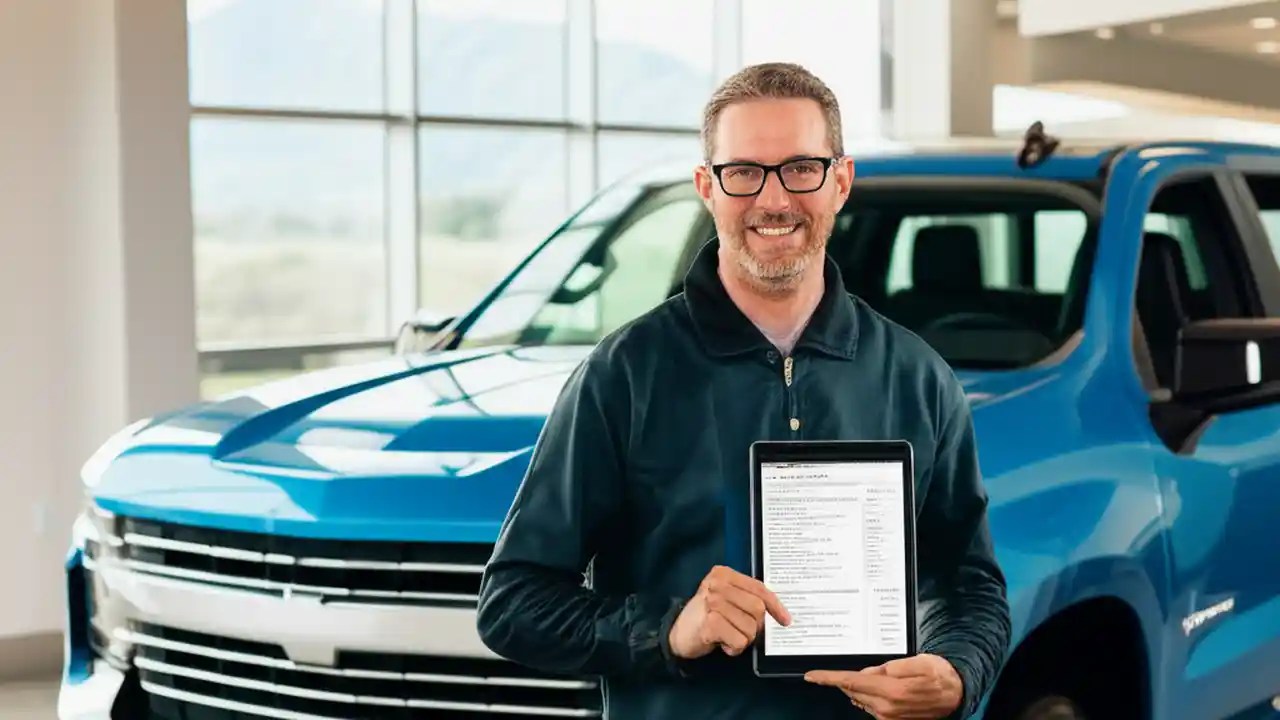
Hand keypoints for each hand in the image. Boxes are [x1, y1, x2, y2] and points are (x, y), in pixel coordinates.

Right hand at [667, 565, 790, 659]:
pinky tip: (721, 643)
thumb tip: (778, 613)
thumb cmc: (707, 617)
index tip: (785, 620)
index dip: (775, 606)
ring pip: (750, 628)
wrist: (678, 634)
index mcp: (723, 574)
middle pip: (758, 609)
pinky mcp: (710, 623)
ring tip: (727, 635)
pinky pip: (740, 641)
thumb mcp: (726, 599)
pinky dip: (734, 648)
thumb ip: (747, 599)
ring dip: (743, 639)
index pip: (759, 588)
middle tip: (740, 631)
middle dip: (755, 627)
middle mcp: (717, 584)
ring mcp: (712, 602)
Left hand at [804, 654, 962, 718]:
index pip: (851, 683)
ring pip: (861, 698)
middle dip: (848, 678)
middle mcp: (887, 708)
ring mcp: (889, 717)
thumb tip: (868, 674)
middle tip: (865, 666)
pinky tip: (882, 687)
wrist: (956, 694)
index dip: (829, 679)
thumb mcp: (918, 661)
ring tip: (882, 676)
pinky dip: (869, 695)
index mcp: (892, 691)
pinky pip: (871, 705)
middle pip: (853, 690)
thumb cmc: (939, 674)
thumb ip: (890, 668)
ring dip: (861, 686)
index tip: (811, 675)